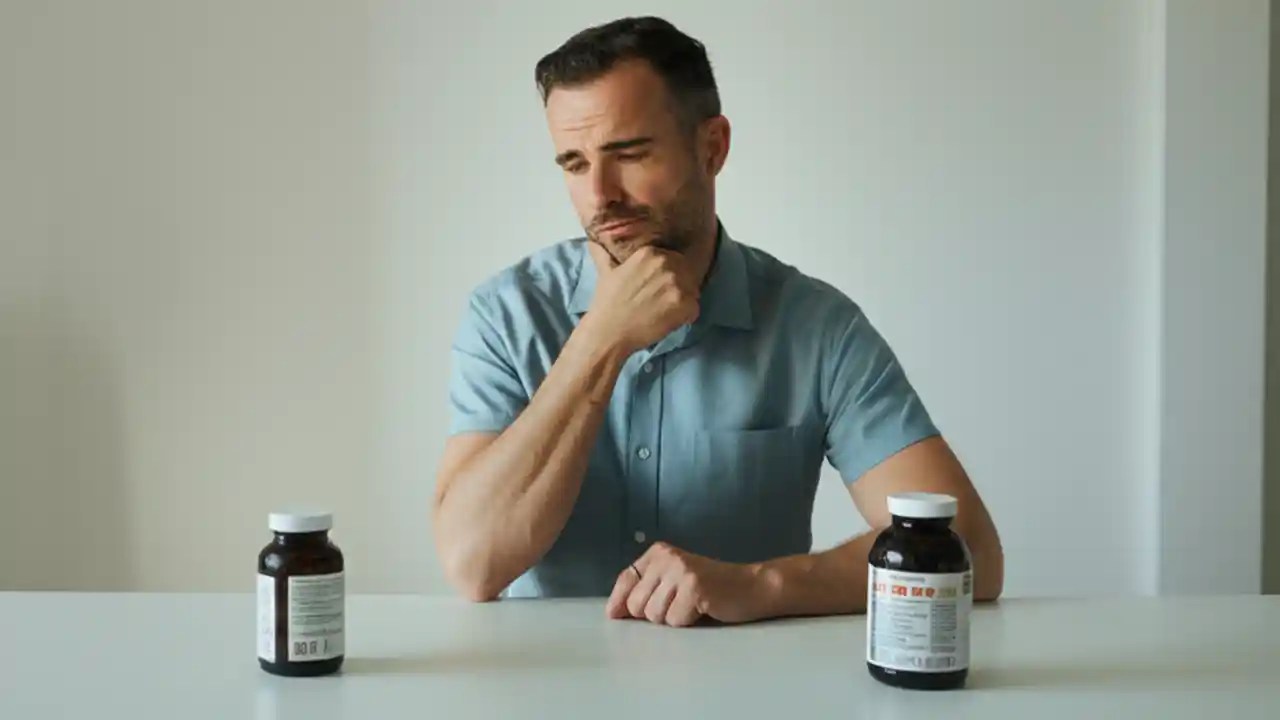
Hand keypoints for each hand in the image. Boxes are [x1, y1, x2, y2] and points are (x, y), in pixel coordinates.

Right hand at [581, 243, 699, 354]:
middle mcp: (667, 264)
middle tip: (662, 300)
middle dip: (679, 284)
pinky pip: (695, 308)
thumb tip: (593, 240)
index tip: (658, 285)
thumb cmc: (607, 303)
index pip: (672, 257)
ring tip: (665, 311)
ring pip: (692, 289)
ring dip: (683, 300)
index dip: (668, 273)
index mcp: (650, 253)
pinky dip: (685, 316)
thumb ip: (604, 253)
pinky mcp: (686, 305)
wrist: (609, 332)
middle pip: (686, 271)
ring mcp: (678, 285)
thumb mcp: (606, 271)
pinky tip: (668, 321)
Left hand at [606, 542, 769, 626]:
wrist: (751, 586)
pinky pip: (675, 621)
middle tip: (678, 605)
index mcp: (659, 552)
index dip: (619, 602)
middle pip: (637, 604)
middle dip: (654, 614)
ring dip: (672, 618)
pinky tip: (703, 610)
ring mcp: (681, 571)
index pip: (626, 579)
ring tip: (691, 606)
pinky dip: (688, 623)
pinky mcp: (695, 587)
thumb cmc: (711, 589)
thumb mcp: (673, 582)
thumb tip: (612, 611)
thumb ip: (645, 590)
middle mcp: (667, 557)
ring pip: (654, 615)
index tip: (615, 615)